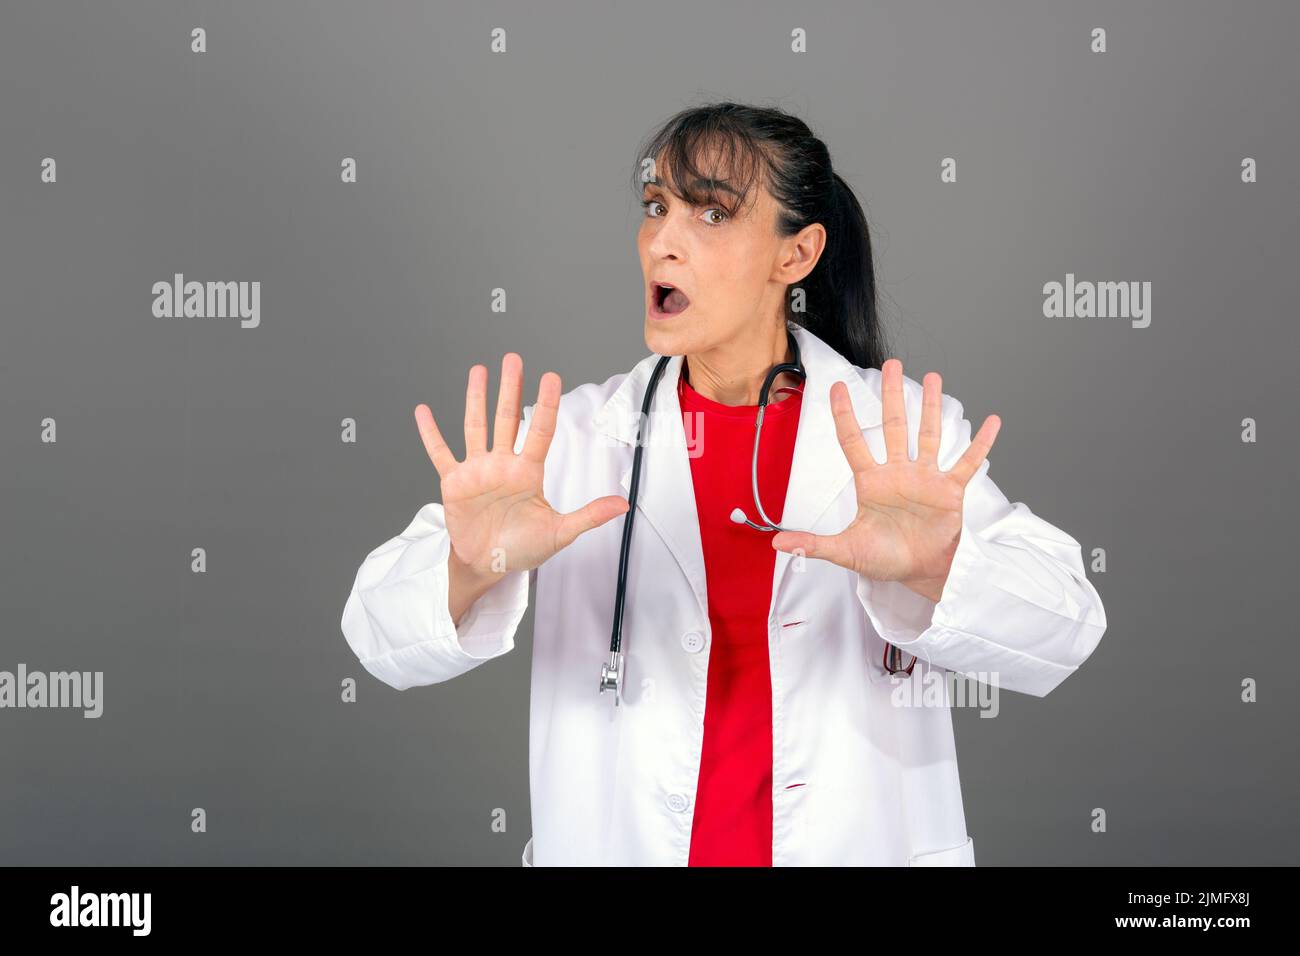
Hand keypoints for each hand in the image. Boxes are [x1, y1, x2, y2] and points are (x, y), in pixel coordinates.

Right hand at [415, 353, 628, 601]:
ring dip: (475, 399)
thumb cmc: (524, 549)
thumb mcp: (559, 533)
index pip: (541, 432)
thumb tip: (622, 504)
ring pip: (476, 426)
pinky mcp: (454, 482)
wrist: (489, 565)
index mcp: (528, 473)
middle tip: (513, 359)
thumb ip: (588, 516)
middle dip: (510, 389)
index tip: (551, 377)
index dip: (546, 405)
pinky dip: (430, 434)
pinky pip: (440, 453)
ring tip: (478, 370)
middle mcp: (502, 464)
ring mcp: (477, 470)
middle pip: (507, 418)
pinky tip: (424, 412)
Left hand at [772, 359, 999, 597]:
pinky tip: (992, 422)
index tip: (836, 387)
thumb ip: (813, 544)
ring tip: (933, 378)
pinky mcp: (950, 491)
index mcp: (871, 482)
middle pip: (894, 426)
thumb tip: (777, 543)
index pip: (853, 440)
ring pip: (929, 435)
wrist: (919, 573)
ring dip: (931, 408)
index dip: (845, 414)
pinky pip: (968, 463)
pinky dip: (981, 444)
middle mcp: (899, 473)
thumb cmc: (884, 559)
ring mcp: (926, 479)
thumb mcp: (845, 551)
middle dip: (892, 395)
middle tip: (891, 364)